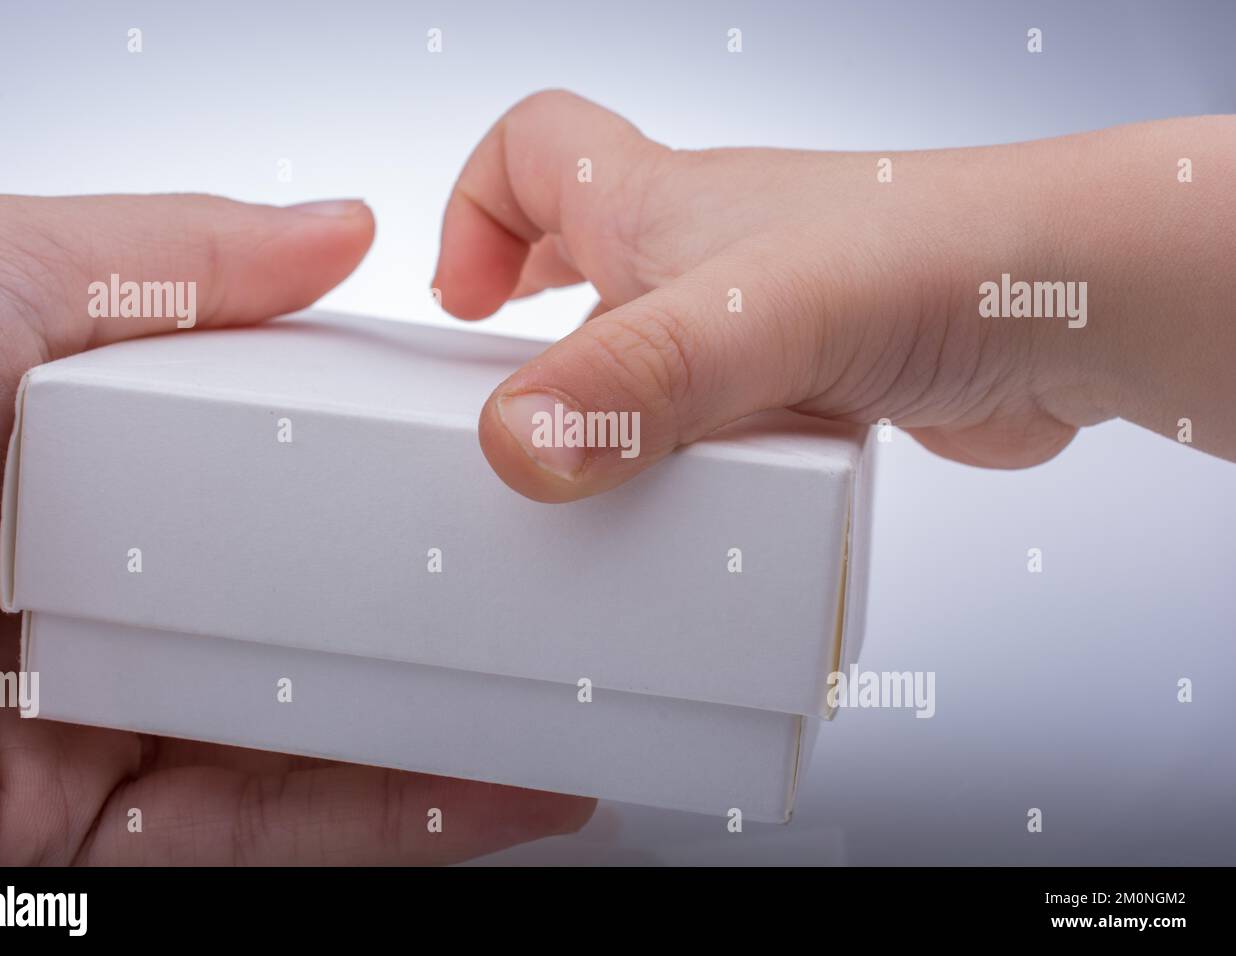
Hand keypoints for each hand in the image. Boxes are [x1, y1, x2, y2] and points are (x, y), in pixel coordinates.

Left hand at [0, 193, 593, 863]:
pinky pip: (258, 832)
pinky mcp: (64, 847)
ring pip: (291, 731)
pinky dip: (389, 820)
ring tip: (560, 693)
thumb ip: (163, 256)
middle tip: (543, 577)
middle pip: (281, 602)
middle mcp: (58, 588)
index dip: (360, 450)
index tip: (471, 448)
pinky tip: (500, 789)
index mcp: (37, 448)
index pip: (245, 453)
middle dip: (416, 597)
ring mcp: (66, 726)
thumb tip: (332, 230)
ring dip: (432, 720)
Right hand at [432, 91, 1235, 501]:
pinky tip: (701, 499)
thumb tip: (520, 438)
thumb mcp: (748, 319)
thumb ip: (631, 380)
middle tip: (514, 398)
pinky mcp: (807, 383)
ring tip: (597, 473)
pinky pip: (716, 411)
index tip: (465, 303)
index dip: (474, 210)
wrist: (1067, 310)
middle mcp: (702, 253)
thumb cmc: (929, 259)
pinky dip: (692, 453)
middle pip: (580, 251)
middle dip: (531, 324)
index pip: (533, 148)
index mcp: (658, 206)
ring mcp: (758, 317)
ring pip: (649, 344)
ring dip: (614, 408)